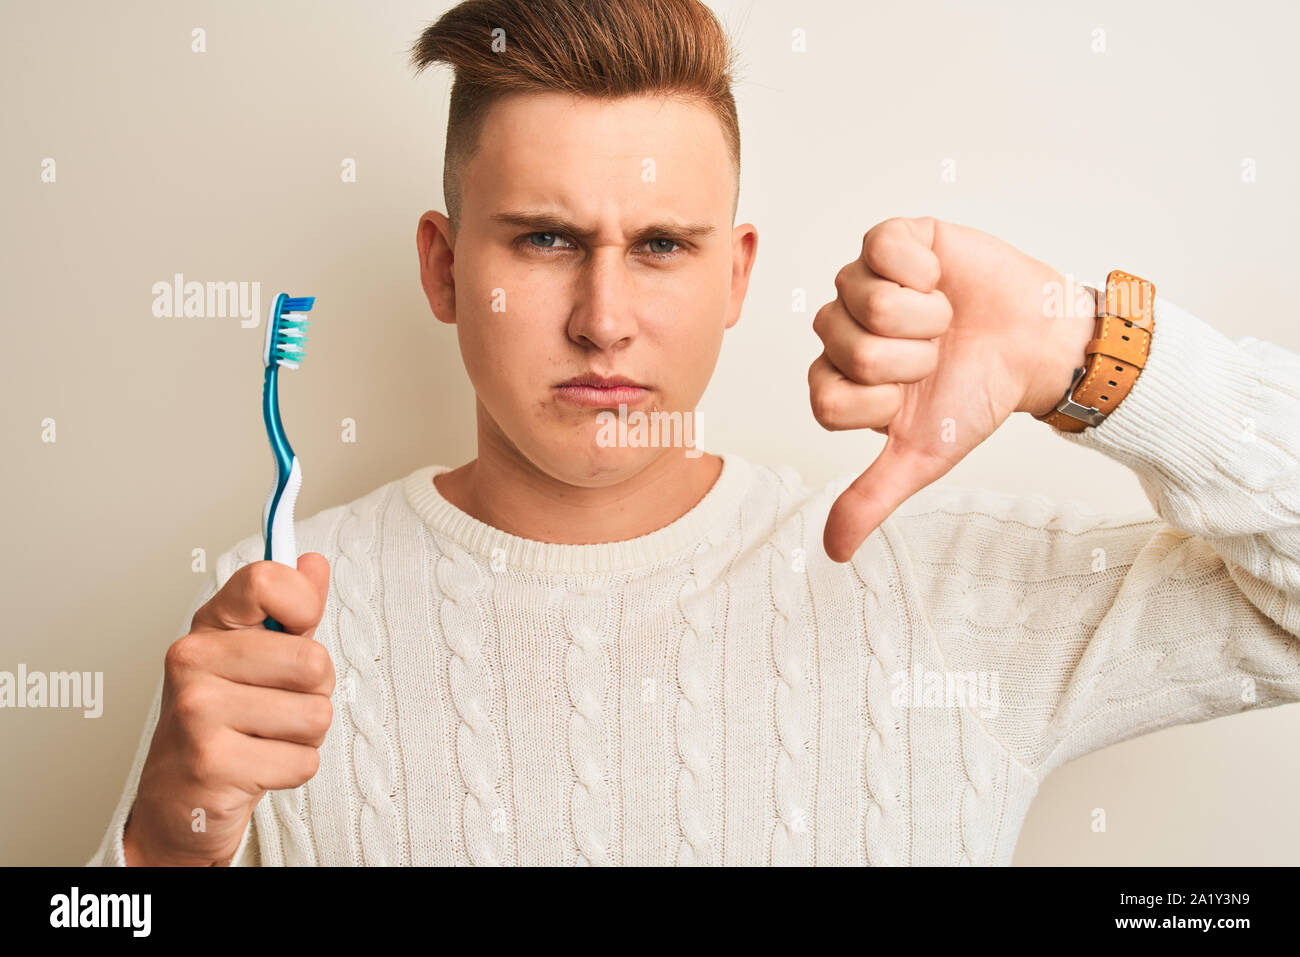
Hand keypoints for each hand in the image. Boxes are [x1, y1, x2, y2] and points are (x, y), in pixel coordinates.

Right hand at [123, 554, 332, 865]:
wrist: (177, 803)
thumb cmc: (223, 723)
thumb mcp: (256, 657)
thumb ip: (291, 611)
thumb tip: (313, 564)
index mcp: (209, 626)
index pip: (266, 581)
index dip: (303, 604)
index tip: (299, 628)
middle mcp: (193, 661)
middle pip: (313, 660)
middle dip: (315, 692)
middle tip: (278, 707)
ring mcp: (198, 711)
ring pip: (316, 714)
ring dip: (305, 736)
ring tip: (265, 739)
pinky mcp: (212, 762)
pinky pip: (303, 761)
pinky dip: (293, 771)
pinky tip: (257, 767)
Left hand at [809, 217, 1094, 561]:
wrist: (1037, 348)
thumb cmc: (977, 396)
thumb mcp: (923, 455)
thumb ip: (871, 496)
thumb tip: (832, 551)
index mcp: (840, 378)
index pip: (825, 400)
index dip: (879, 403)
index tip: (911, 398)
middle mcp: (841, 328)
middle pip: (847, 350)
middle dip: (910, 360)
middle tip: (936, 355)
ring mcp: (863, 281)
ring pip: (867, 302)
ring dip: (924, 319)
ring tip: (943, 320)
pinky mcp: (893, 240)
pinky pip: (882, 249)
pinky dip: (924, 272)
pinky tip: (940, 281)